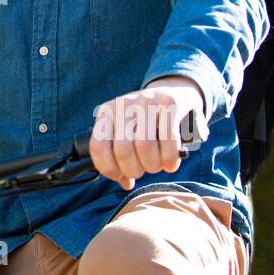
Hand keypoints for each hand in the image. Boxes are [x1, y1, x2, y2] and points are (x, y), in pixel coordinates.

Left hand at [89, 76, 208, 190]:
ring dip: (153, 165)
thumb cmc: (147, 121)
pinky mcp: (169, 103)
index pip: (98, 146)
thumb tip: (124, 182)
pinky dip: (170, 157)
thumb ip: (120, 157)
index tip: (122, 175)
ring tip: (157, 166)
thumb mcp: (127, 132)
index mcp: (107, 112)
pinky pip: (168, 138)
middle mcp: (124, 105)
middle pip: (123, 150)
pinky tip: (171, 164)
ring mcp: (147, 101)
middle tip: (143, 170)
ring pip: (145, 145)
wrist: (175, 92)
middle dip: (134, 170)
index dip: (109, 169)